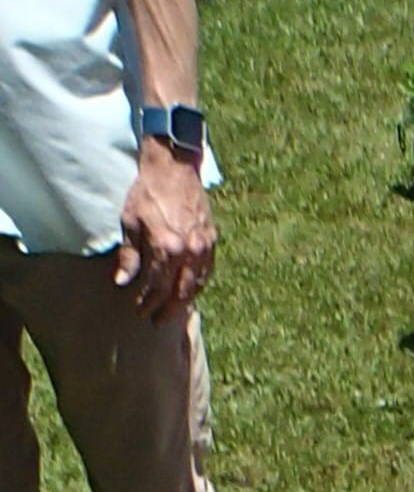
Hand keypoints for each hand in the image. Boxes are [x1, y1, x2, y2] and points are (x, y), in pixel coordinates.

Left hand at [113, 147, 214, 317]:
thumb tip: (123, 282)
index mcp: (166, 247)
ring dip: (184, 302)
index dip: (147, 301)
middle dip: (167, 310)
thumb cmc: (147, 193)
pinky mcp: (211, 242)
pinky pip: (206, 273)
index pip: (156, 286)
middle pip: (179, 293)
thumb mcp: (130, 221)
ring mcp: (203, 249)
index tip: (138, 310)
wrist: (174, 169)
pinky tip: (188, 291)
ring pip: (196, 286)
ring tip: (173, 311)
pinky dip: (197, 286)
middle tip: (156, 321)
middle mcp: (188, 252)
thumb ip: (129, 255)